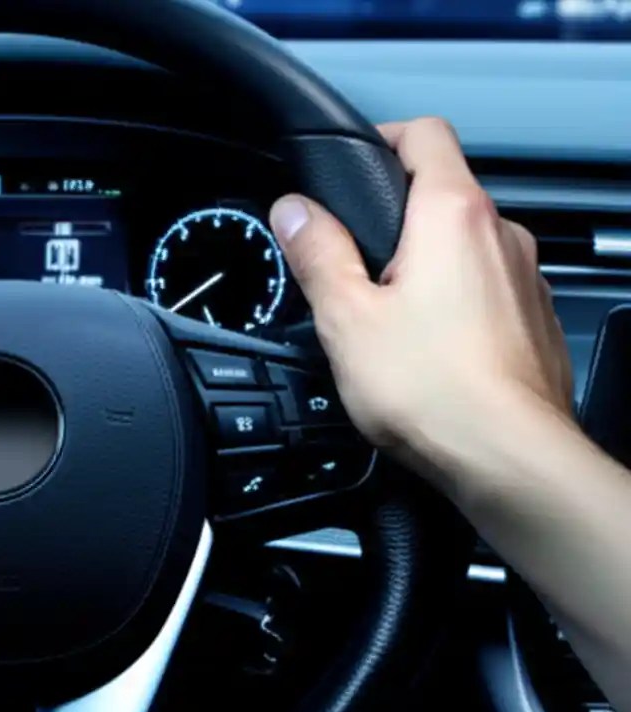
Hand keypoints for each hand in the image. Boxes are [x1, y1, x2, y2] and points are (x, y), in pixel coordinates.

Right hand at [267, 118, 572, 487]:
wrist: (510, 459)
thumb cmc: (434, 391)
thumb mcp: (344, 317)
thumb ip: (317, 253)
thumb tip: (294, 210)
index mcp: (452, 216)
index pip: (425, 134)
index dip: (382, 138)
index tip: (352, 167)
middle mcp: (500, 235)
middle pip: (443, 193)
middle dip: (395, 218)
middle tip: (351, 263)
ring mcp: (526, 278)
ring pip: (466, 246)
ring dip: (427, 264)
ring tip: (386, 316)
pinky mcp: (536, 320)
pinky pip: (488, 289)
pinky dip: (456, 302)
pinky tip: (426, 349)